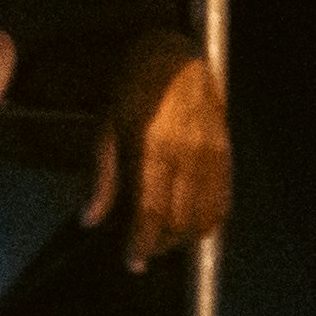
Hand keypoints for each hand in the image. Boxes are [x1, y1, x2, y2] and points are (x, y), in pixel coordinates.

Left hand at [83, 34, 230, 269]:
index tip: (132, 262)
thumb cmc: (134, 88)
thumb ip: (102, 178)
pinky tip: (195, 225)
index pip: (150, 210)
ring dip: (185, 236)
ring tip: (166, 240)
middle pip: (179, 219)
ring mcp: (211, 154)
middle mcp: (187, 154)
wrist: (175, 53)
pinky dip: (210, 219)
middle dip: (161, 244)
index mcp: (153, 148)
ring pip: (205, 214)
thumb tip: (89, 220)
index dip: (142, 243)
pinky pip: (224, 198)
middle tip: (145, 250)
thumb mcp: (107, 128)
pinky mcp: (226, 151)